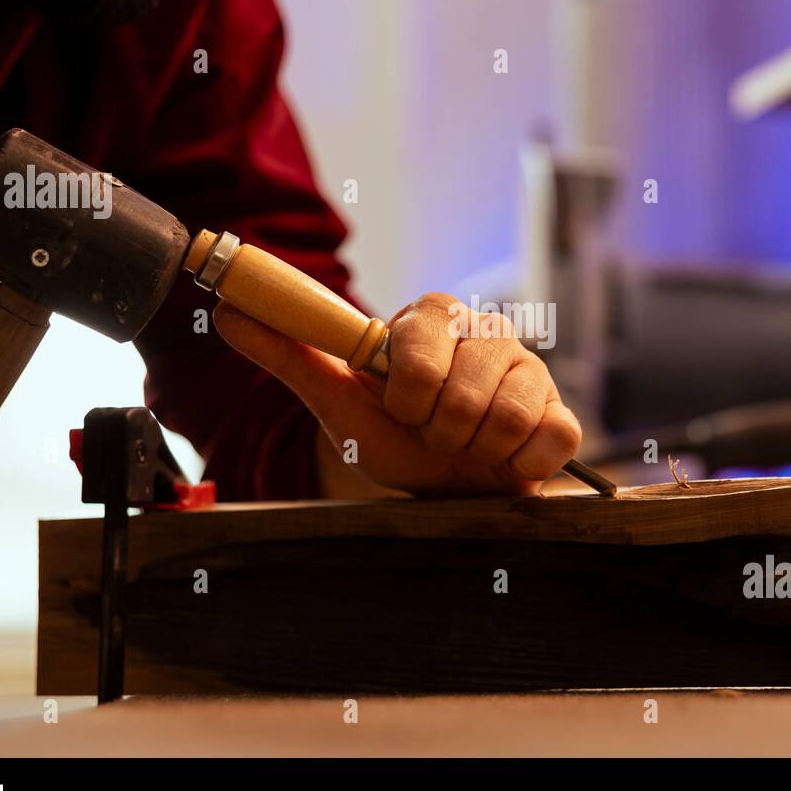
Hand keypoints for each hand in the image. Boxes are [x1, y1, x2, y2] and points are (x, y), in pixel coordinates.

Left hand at [214, 293, 581, 495]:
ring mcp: (531, 369)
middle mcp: (488, 331)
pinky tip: (504, 457)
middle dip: (437, 431)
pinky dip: (519, 463)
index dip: (405, 397)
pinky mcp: (562, 412)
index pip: (417, 356)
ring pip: (504, 419)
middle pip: (461, 396)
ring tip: (466, 445)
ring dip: (474, 451)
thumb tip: (228, 310)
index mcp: (433, 316)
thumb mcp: (336, 397)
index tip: (401, 407)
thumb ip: (287, 351)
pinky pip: (550, 439)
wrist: (440, 479)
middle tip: (434, 431)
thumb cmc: (392, 432)